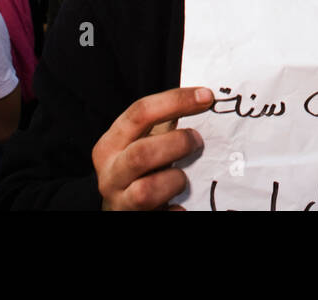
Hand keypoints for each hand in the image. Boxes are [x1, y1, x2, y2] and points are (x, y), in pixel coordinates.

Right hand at [93, 87, 213, 209]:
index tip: (206, 97)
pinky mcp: (135, 220)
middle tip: (198, 141)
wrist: (120, 210)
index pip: (140, 112)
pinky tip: (183, 206)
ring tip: (183, 179)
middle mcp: (111, 174)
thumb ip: (163, 124)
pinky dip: (176, 212)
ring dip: (175, 181)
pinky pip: (162, 217)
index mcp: (111, 144)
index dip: (176, 101)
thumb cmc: (137, 170)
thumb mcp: (141, 142)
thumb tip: (203, 99)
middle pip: (141, 154)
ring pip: (146, 191)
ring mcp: (121, 202)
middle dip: (177, 144)